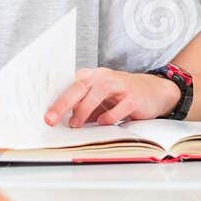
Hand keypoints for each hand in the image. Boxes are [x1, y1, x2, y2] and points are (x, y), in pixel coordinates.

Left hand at [45, 67, 179, 127]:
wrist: (154, 91)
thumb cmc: (122, 96)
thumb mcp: (100, 100)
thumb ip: (84, 108)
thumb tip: (63, 122)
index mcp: (93, 77)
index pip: (70, 86)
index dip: (56, 100)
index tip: (46, 116)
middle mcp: (104, 76)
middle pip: (79, 87)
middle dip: (62, 103)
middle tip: (51, 119)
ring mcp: (120, 85)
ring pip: (98, 92)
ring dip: (84, 109)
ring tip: (75, 124)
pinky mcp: (134, 97)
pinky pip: (119, 107)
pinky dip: (109, 117)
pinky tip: (104, 123)